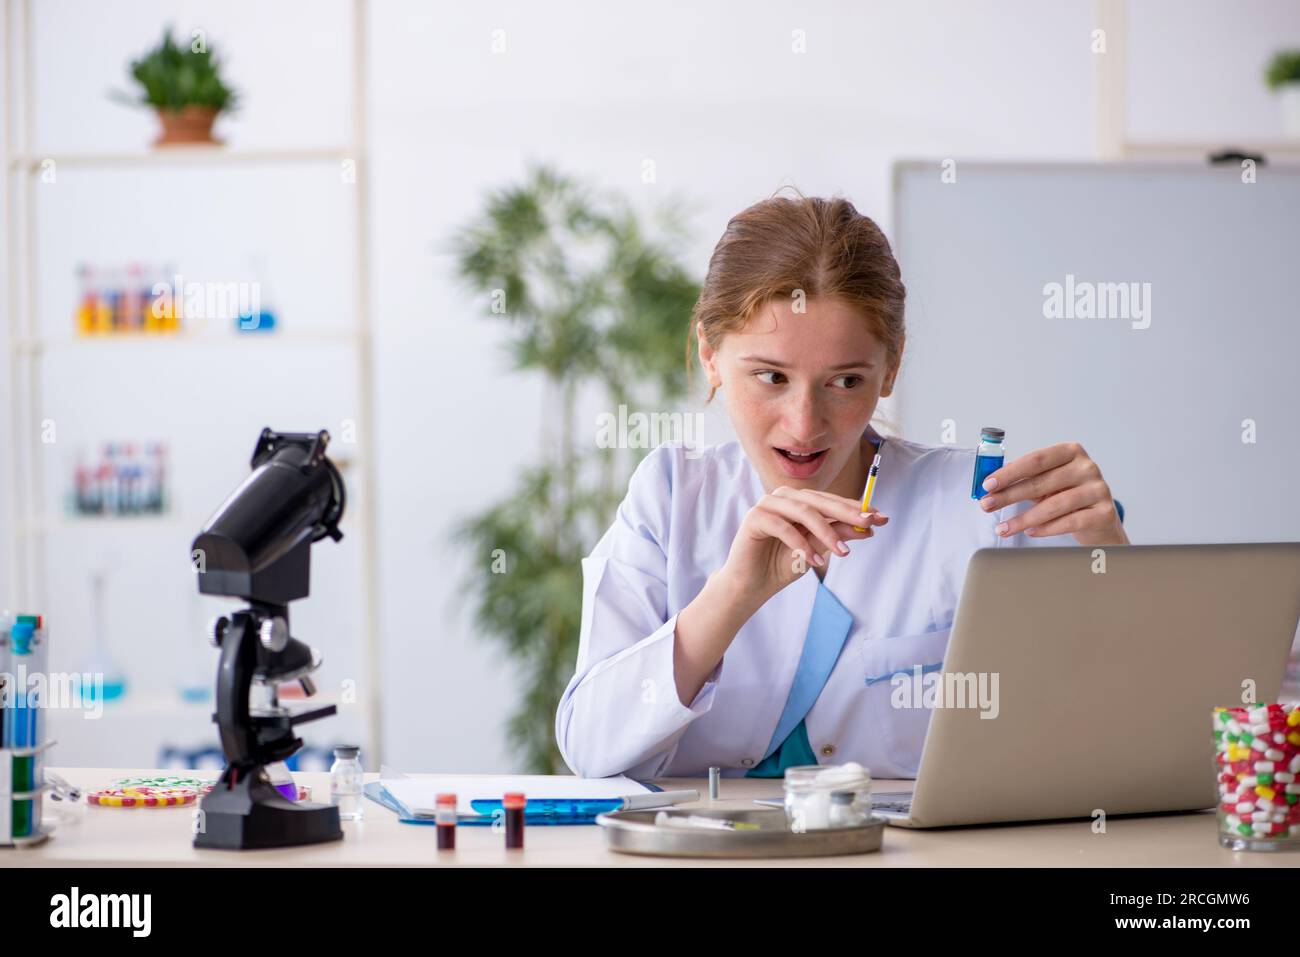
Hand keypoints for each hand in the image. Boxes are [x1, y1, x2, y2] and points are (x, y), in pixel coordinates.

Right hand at [720, 486, 888, 601]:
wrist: (750, 586)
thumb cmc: (781, 565)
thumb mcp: (816, 550)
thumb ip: (836, 535)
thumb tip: (867, 529)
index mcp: (798, 501)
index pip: (831, 501)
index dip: (856, 509)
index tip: (881, 519)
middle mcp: (783, 497)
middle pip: (819, 501)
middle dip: (847, 514)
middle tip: (868, 525)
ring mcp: (767, 504)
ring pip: (804, 511)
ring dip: (826, 532)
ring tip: (842, 553)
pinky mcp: (755, 518)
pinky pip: (784, 527)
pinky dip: (802, 544)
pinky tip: (815, 561)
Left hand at [977, 441, 1127, 545]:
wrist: (1100, 520)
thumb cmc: (1068, 496)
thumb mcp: (1047, 483)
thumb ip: (1024, 480)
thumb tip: (990, 487)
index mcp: (1071, 452)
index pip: (1035, 460)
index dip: (1009, 473)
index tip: (988, 485)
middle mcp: (1087, 467)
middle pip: (1041, 482)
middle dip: (1009, 496)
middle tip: (987, 505)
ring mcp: (1099, 489)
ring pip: (1054, 505)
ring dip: (1023, 518)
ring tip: (1004, 527)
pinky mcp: (1105, 512)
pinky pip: (1070, 522)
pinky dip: (1046, 528)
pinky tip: (1030, 532)